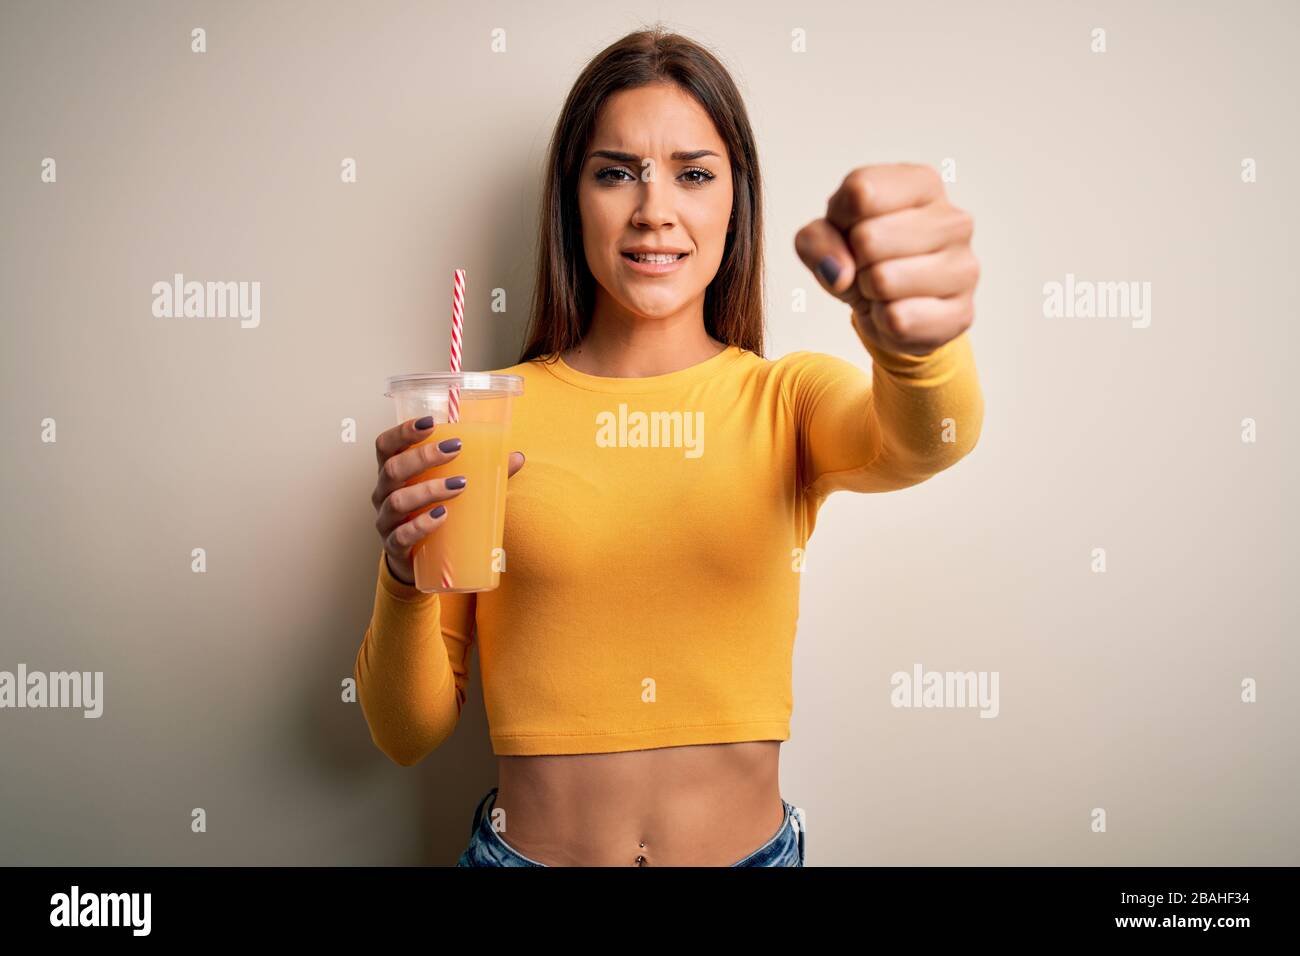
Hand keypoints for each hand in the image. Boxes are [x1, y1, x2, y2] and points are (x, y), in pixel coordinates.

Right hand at [372, 417, 525, 586]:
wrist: (419, 560)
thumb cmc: (433, 512)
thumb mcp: (452, 488)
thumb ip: (482, 472)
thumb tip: (516, 457)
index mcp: (394, 471)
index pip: (386, 445)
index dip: (403, 431)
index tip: (430, 422)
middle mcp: (384, 493)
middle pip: (393, 469)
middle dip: (424, 456)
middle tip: (455, 449)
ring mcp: (386, 520)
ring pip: (398, 501)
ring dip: (429, 490)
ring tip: (459, 485)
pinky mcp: (394, 546)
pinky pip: (402, 535)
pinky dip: (421, 525)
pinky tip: (441, 516)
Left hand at [794, 162, 978, 355]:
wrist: (890, 307)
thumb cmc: (861, 257)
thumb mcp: (824, 237)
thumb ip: (817, 240)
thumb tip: (840, 274)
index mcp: (923, 184)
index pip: (860, 192)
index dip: (840, 220)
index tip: (850, 229)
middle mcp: (954, 220)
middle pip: (868, 238)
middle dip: (854, 260)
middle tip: (867, 265)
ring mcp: (964, 267)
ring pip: (883, 280)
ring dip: (868, 292)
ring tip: (882, 288)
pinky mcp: (961, 313)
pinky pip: (898, 320)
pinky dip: (882, 322)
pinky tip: (896, 311)